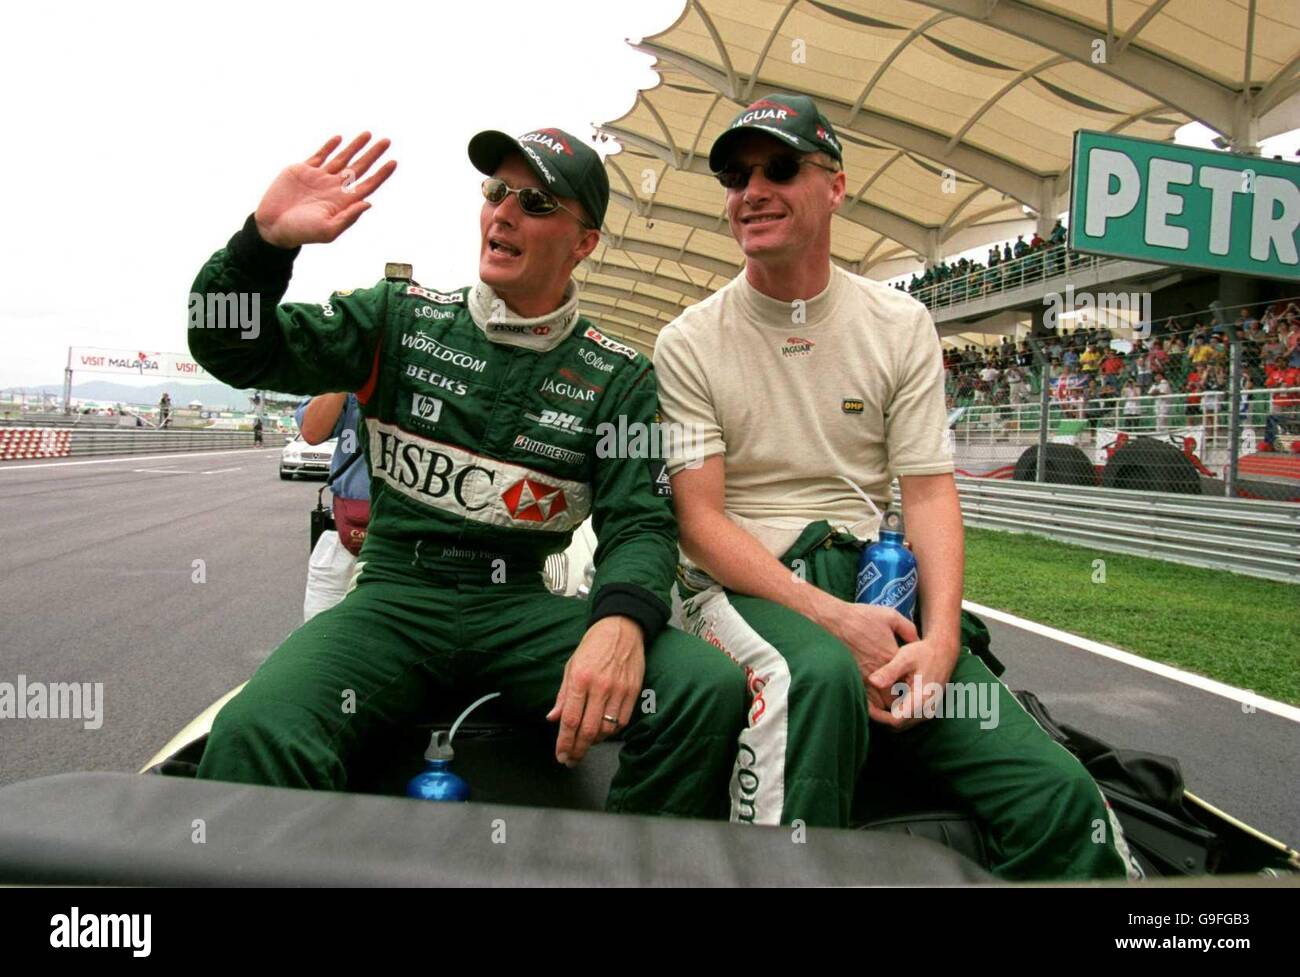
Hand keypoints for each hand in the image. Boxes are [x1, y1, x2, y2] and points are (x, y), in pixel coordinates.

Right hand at [254, 133, 396, 248]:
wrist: (273, 226)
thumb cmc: (301, 232)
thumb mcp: (328, 230)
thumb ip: (348, 218)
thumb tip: (369, 203)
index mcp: (343, 202)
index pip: (368, 184)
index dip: (381, 174)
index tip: (394, 162)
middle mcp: (334, 188)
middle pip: (359, 167)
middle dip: (373, 154)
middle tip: (387, 141)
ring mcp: (319, 178)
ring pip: (342, 158)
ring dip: (355, 146)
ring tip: (369, 134)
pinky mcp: (303, 170)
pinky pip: (320, 155)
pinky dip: (329, 146)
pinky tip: (340, 138)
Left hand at [546, 616, 644, 766]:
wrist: (622, 628)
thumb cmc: (594, 645)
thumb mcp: (571, 666)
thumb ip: (563, 696)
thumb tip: (553, 718)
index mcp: (581, 678)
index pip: (571, 719)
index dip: (564, 742)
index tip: (561, 755)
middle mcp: (600, 686)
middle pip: (588, 729)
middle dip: (578, 749)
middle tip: (571, 759)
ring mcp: (619, 690)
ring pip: (606, 729)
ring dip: (594, 742)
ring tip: (585, 744)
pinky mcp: (634, 691)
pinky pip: (622, 721)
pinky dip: (611, 732)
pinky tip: (602, 732)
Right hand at [813, 598, 917, 717]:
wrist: (834, 620)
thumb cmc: (861, 617)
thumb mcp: (891, 616)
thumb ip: (908, 629)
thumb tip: (917, 641)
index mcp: (893, 657)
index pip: (910, 681)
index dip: (913, 686)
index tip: (912, 683)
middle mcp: (881, 671)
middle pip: (897, 698)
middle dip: (901, 700)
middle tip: (901, 696)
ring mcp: (865, 678)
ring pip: (881, 704)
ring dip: (886, 704)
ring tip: (888, 700)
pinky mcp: (852, 680)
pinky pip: (864, 703)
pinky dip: (871, 707)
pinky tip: (873, 704)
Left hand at [866, 637, 960, 730]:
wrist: (944, 651)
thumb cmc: (923, 652)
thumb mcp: (904, 657)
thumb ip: (889, 671)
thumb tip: (872, 682)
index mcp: (922, 700)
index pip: (896, 721)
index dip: (877, 716)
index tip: (864, 705)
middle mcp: (927, 710)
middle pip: (898, 726)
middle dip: (880, 718)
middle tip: (864, 703)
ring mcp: (929, 711)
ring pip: (903, 725)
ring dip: (886, 717)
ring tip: (871, 703)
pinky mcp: (927, 709)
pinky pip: (908, 719)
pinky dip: (894, 714)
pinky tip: (883, 701)